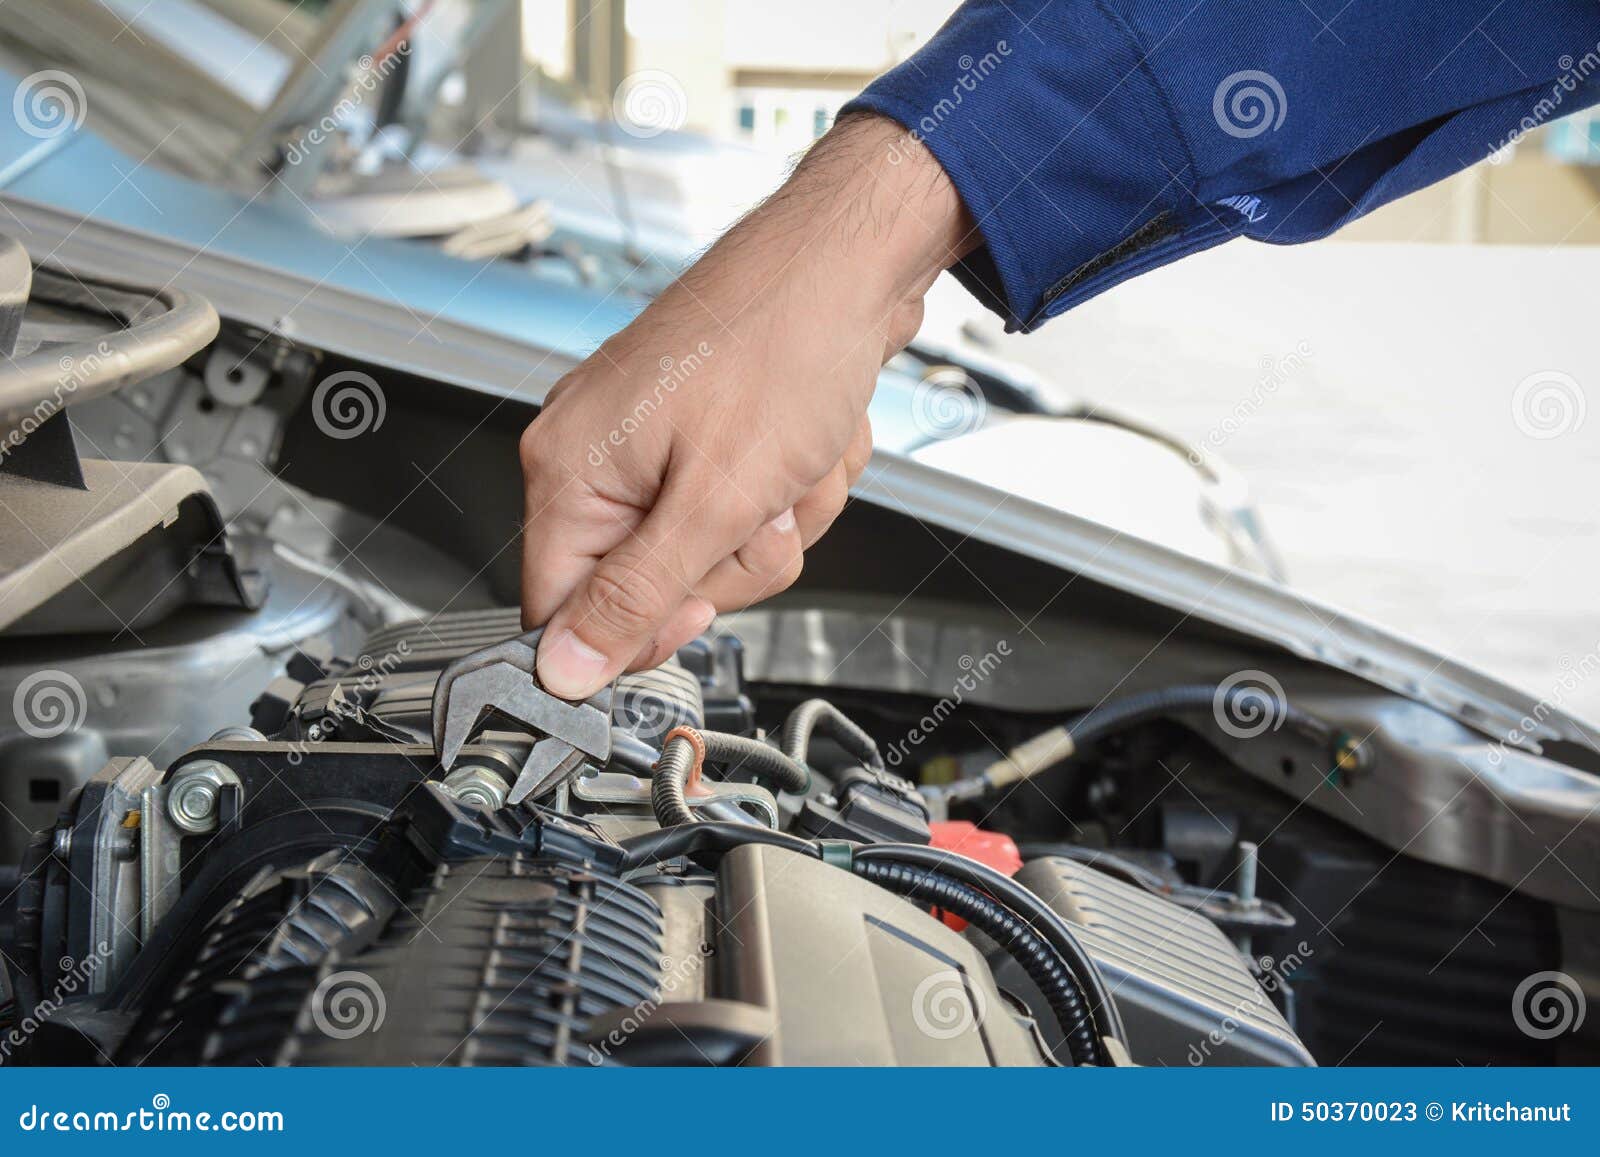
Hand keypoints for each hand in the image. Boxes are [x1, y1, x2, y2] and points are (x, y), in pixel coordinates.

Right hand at [519, 114, 972, 698]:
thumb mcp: (715, 500)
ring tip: (791, 459)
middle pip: (649, 586)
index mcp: (570, 468)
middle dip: (733, 556)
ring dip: (775, 519)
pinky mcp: (700, 429)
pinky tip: (803, 440)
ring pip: (713, 550)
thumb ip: (635, 596)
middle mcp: (597, 451)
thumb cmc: (785, 345)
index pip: (559, 611)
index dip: (638, 629)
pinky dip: (789, 485)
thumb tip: (565, 670)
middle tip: (761, 503)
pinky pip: (743, 506)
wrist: (852, 263)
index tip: (699, 605)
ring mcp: (651, 439)